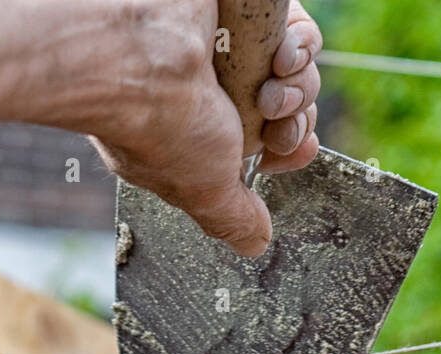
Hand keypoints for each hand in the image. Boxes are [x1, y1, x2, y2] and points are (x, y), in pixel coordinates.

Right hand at [89, 0, 321, 257]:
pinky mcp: (244, 16)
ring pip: (300, 71)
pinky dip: (300, 43)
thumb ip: (231, 217)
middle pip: (291, 107)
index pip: (267, 142)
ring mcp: (231, 51)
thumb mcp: (202, 190)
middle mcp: (216, 91)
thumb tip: (255, 244)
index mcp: (200, 133)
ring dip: (297, 84)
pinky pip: (300, 30)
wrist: (140, 57)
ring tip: (270, 87)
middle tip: (274, 118)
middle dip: (293, 120)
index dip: (289, 146)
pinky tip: (279, 52)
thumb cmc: (159, 126)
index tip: (296, 148)